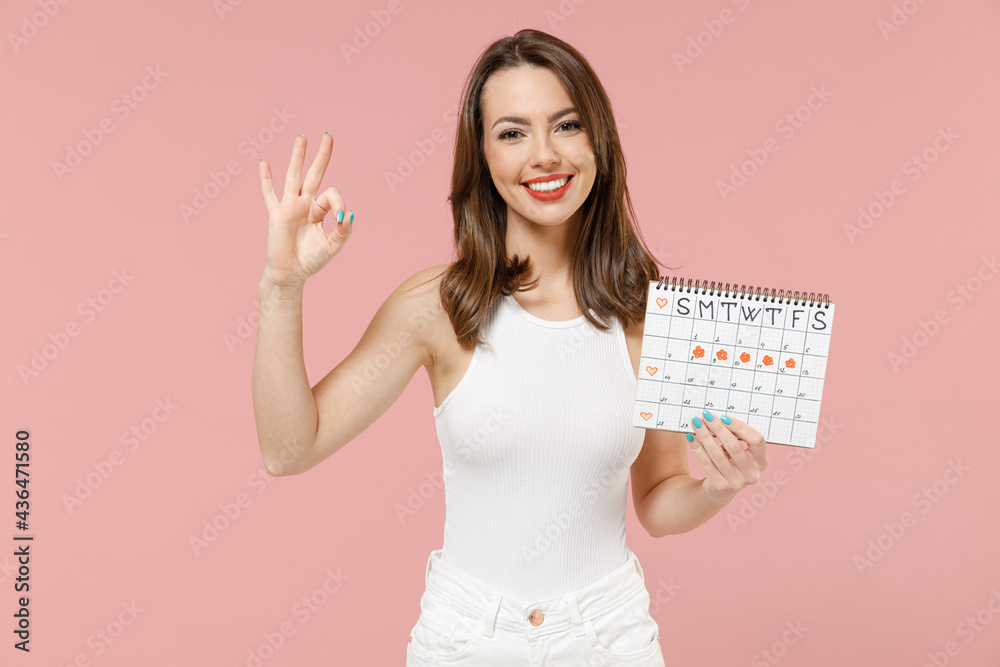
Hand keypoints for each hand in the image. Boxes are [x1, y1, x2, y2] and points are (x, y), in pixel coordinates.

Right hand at [258, 133, 352, 287]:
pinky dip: (266, 179)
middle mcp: (305, 204)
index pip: (332, 194)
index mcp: (319, 211)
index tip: (340, 218)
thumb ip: (343, 231)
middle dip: (322, 155)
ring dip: (298, 156)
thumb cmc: (311, 261)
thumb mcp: (333, 246)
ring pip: (294, 176)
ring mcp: (290, 206)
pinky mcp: (276, 213)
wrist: (291, 273)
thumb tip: (349, 214)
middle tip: (328, 135)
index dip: (338, 203)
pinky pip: (269, 193)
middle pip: (315, 174)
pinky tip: (264, 163)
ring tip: (302, 137)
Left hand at [685, 411, 768, 506]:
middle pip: (734, 446)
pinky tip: (691, 437)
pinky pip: (706, 463)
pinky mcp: (720, 485)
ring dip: (705, 436)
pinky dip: (697, 448)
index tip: (724, 417)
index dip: (741, 427)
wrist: (720, 491)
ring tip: (696, 423)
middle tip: (706, 416)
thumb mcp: (740, 453)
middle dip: (718, 428)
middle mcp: (752, 473)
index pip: (757, 440)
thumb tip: (718, 418)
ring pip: (718, 454)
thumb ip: (736, 438)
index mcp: (761, 462)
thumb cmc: (731, 463)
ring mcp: (736, 481)